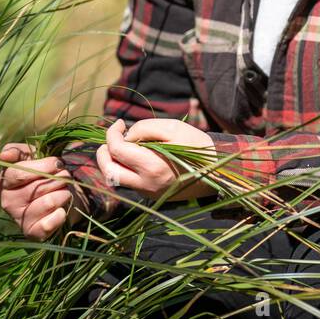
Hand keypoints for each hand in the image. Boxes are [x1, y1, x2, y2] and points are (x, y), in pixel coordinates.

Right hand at [0, 142, 83, 239]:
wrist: (60, 195)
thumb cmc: (43, 173)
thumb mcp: (31, 156)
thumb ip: (17, 151)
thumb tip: (3, 156)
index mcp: (3, 182)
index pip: (18, 173)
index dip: (42, 167)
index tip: (58, 163)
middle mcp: (6, 202)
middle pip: (36, 188)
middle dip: (58, 179)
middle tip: (65, 176)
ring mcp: (18, 219)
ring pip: (48, 202)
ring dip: (63, 194)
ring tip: (64, 191)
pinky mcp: (32, 233)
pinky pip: (49, 223)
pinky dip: (61, 214)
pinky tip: (61, 209)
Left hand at [96, 119, 217, 200]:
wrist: (216, 170)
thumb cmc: (196, 145)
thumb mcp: (172, 128)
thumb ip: (145, 128)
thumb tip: (126, 136)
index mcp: (152, 166)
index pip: (116, 149)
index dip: (112, 133)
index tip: (120, 123)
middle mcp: (146, 184)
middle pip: (109, 171)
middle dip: (103, 152)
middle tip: (112, 137)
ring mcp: (148, 192)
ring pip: (116, 180)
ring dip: (111, 161)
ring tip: (120, 146)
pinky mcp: (151, 195)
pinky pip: (128, 182)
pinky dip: (123, 168)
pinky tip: (133, 156)